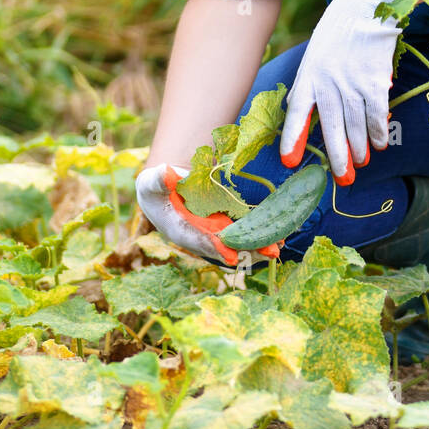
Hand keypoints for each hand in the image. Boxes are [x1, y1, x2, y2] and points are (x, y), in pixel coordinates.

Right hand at [135, 163, 283, 264]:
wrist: (164, 191)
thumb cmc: (156, 187)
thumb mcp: (150, 182)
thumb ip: (158, 180)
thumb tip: (167, 173)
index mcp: (178, 231)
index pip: (198, 240)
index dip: (214, 246)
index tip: (231, 255)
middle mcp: (198, 237)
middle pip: (224, 248)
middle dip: (247, 251)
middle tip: (269, 253)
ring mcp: (212, 234)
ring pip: (236, 244)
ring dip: (257, 247)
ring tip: (277, 248)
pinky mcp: (223, 227)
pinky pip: (242, 234)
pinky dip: (257, 236)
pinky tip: (277, 237)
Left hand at [279, 0, 399, 184]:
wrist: (366, 5)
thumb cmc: (338, 32)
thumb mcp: (314, 55)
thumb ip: (308, 84)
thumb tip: (298, 109)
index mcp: (308, 76)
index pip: (297, 113)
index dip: (292, 138)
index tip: (289, 161)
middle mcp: (328, 83)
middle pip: (332, 128)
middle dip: (337, 157)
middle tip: (342, 178)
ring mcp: (353, 82)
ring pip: (356, 125)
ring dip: (359, 148)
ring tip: (360, 162)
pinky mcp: (375, 80)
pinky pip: (376, 114)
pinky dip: (378, 131)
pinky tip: (378, 144)